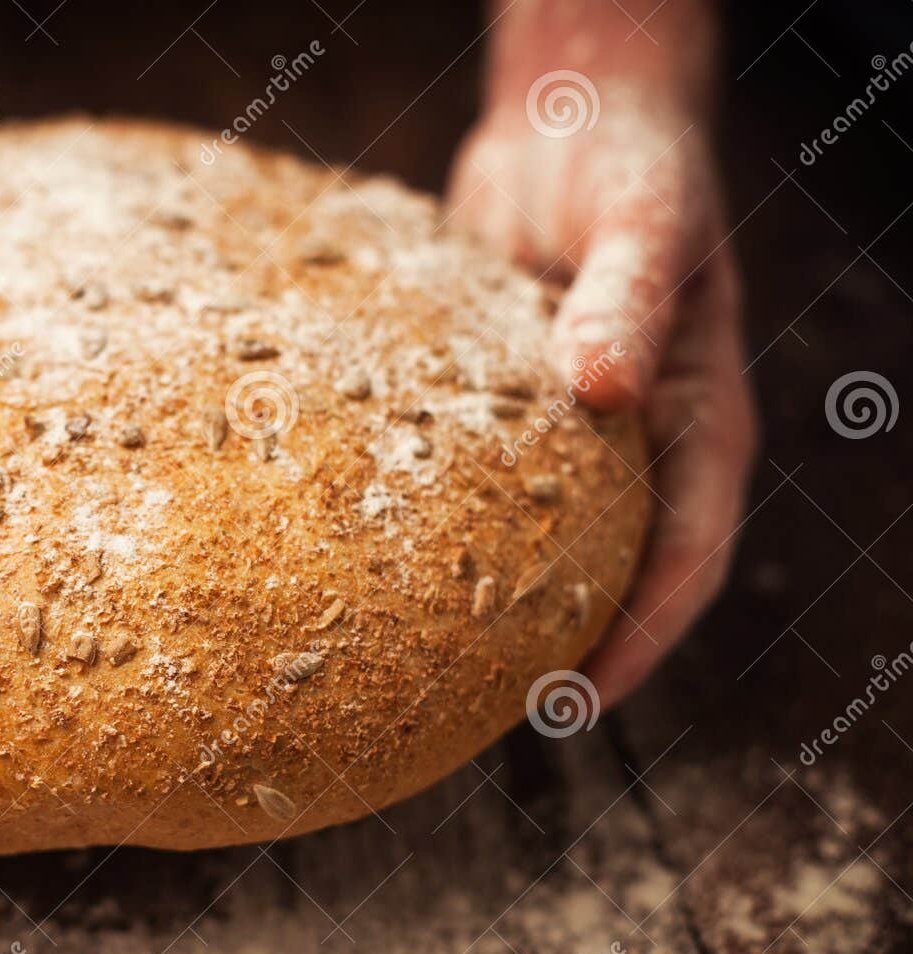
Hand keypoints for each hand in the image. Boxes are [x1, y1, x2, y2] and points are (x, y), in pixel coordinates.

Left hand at [446, 95, 757, 707]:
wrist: (568, 126)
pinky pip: (475, 487)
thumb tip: (604, 391)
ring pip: (538, 542)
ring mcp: (564, 432)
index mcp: (694, 423)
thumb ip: (628, 300)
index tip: (580, 701)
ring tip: (421, 671)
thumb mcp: (645, 223)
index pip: (685, 559)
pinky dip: (439, 529)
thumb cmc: (629, 166)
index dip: (640, 639)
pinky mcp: (500, 409)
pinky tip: (372, 562)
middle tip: (486, 715)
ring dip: (496, 603)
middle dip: (560, 649)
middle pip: (607, 574)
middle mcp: (631, 444)